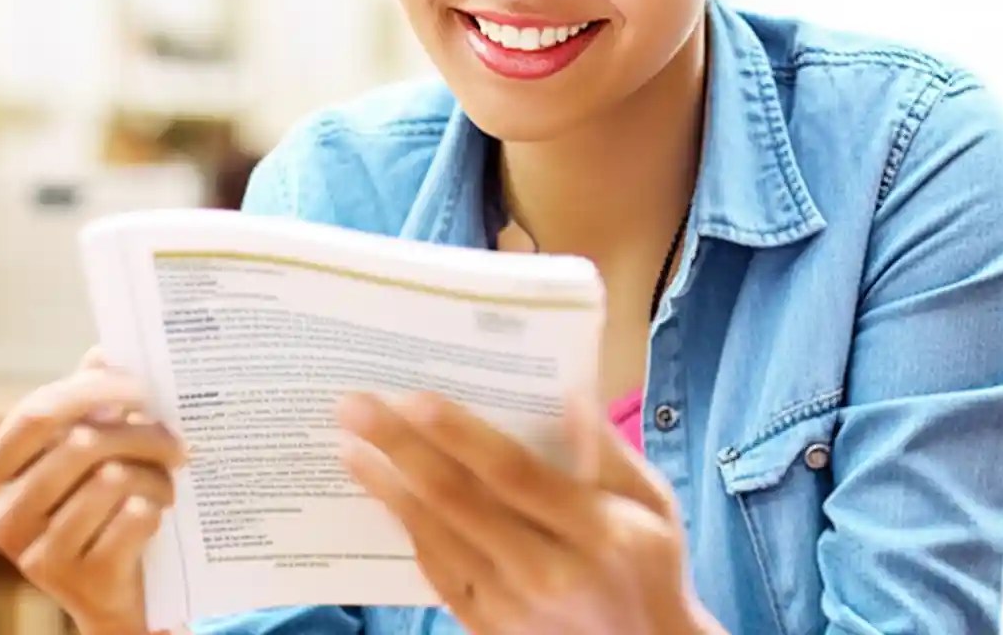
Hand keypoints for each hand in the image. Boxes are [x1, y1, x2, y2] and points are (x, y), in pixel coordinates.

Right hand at [0, 349, 187, 634]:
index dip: (94, 391)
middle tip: (179, 440)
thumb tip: (103, 352)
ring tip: (169, 483)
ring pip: (113, 480)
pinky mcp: (78, 580)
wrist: (117, 591)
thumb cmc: (101, 508)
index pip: (38, 412)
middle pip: (83, 444)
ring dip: (157, 475)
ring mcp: (34, 554)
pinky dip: (156, 507)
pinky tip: (158, 513)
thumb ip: (88, 405)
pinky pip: (133, 518)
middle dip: (142, 433)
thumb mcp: (88, 455)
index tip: (143, 386)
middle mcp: (3, 515)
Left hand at [336, 391, 722, 634]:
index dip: (462, 436)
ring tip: (350, 447)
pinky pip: (436, 574)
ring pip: (436, 539)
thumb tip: (567, 391)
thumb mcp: (652, 502)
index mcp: (594, 533)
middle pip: (460, 502)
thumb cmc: (649, 565)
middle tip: (354, 407)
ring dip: (387, 490)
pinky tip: (382, 497)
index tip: (415, 398)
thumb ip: (608, 450)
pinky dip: (406, 532)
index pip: (515, 476)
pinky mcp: (488, 628)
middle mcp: (546, 573)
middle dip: (401, 450)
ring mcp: (512, 608)